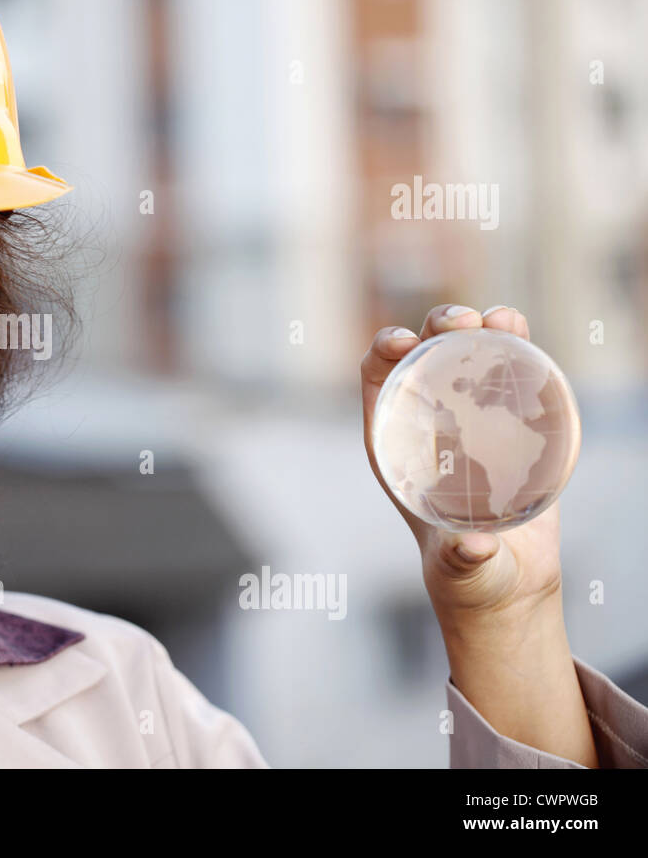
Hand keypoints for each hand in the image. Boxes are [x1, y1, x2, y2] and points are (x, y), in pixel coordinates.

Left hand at [360, 304, 562, 626]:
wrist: (507, 577)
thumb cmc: (470, 573)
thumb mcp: (464, 568)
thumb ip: (465, 559)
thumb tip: (475, 546)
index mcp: (395, 443)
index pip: (376, 381)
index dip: (383, 353)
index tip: (403, 342)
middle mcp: (427, 420)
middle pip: (420, 355)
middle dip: (433, 327)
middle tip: (461, 323)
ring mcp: (469, 415)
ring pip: (464, 353)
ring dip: (476, 326)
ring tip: (500, 319)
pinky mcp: (509, 418)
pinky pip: (506, 369)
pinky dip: (512, 343)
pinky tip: (519, 331)